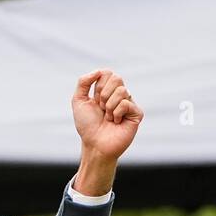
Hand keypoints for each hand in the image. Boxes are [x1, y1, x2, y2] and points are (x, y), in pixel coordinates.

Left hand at [71, 69, 141, 194]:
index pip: (107, 73)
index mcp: (107, 90)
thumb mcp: (78, 101)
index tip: (94, 100)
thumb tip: (98, 71)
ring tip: (108, 118)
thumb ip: (83, 83)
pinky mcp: (137, 113)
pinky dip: (116, 113)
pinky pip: (126, 103)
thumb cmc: (87, 125)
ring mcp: (130, 103)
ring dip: (109, 107)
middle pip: (116, 78)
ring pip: (122, 91)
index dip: (98, 86)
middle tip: (101, 109)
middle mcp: (120, 95)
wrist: (94, 144)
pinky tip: (116, 122)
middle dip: (103, 95)